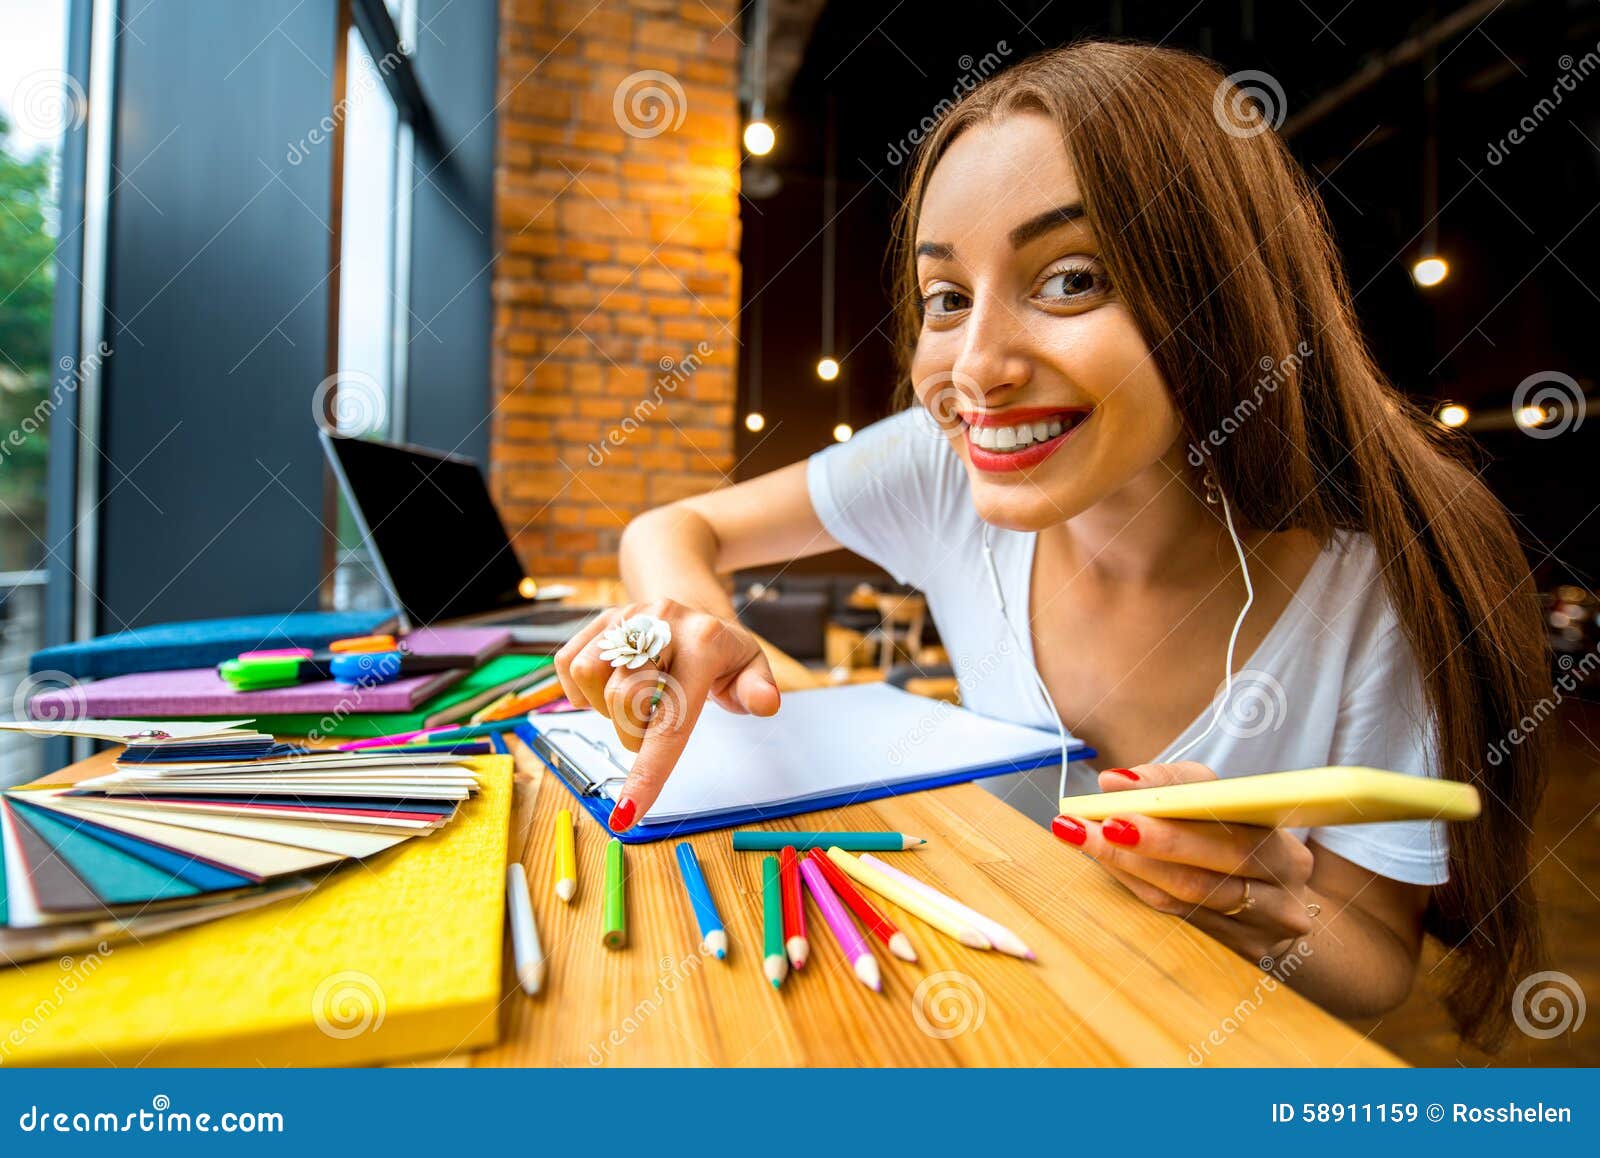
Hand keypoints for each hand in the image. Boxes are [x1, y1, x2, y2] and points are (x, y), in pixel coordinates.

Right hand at [553, 599, 780, 831]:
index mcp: (704, 643)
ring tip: (635, 704)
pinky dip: (582, 689)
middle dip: (632, 734)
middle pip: (624, 700)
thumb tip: (764, 703)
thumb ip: (757, 690)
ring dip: (606, 708)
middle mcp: (662, 623)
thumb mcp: (749, 669)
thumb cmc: (721, 653)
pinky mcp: (601, 619)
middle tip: (652, 731)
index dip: (649, 771)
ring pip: (591, 677)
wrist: (693, 611)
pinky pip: (569, 663)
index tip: (627, 813)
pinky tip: (610, 687)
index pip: (672, 718)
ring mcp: (628, 617)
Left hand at [1053, 761, 1316, 963]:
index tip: (1115, 806)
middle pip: (1202, 873)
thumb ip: (1168, 783)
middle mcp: (1282, 890)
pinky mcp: (1241, 952)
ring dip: (1125, 866)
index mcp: (1285, 843)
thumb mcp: (1218, 795)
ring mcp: (1263, 929)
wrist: (1279, 896)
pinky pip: (1175, 917)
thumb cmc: (1239, 834)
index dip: (1169, 820)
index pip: (1226, 827)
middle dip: (1139, 848)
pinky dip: (1135, 885)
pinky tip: (1105, 861)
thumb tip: (1113, 781)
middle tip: (1088, 827)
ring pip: (1183, 897)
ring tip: (1080, 837)